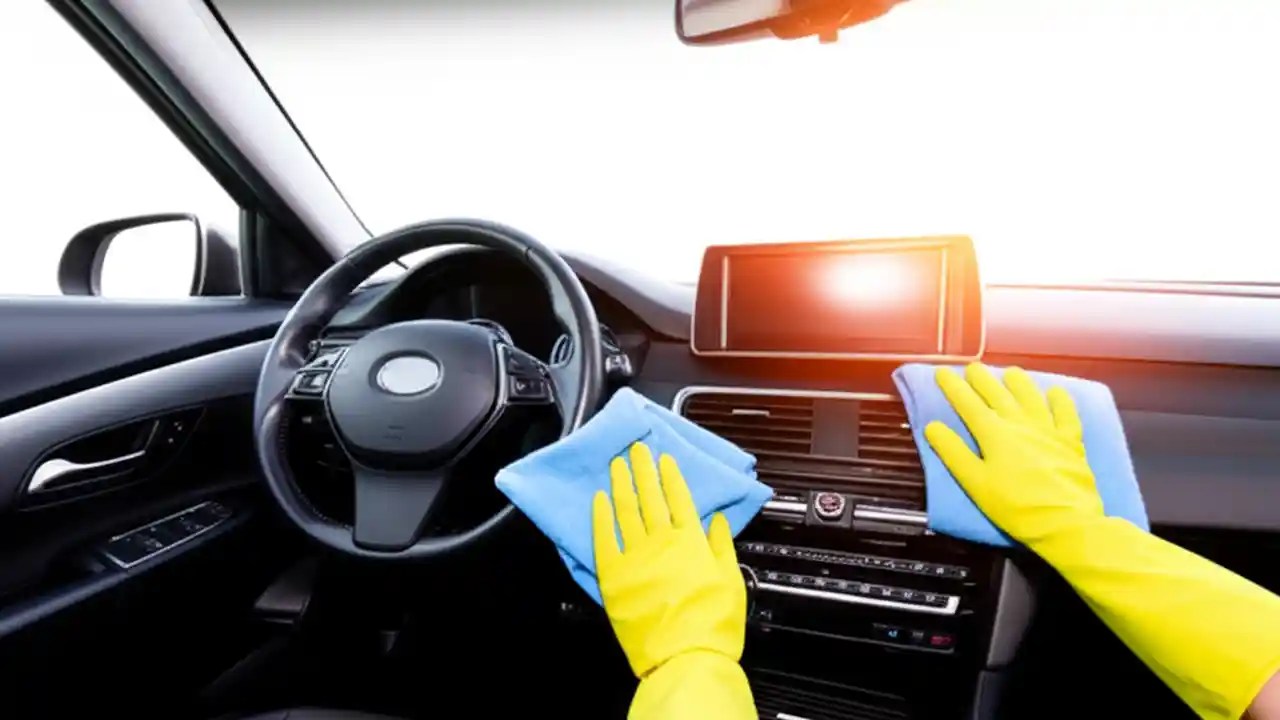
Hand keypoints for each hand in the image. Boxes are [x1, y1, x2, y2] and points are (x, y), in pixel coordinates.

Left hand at [592, 442, 745, 677]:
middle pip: (650, 497)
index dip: (671, 476)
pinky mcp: (613, 576)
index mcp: (691, 542)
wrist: (685, 659)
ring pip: (625, 511)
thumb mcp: (732, 581)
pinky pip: (604, 539)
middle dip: (643, 470)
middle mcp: (661, 542)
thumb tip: (718, 521)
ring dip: (620, 485)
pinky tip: (598, 500)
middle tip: (635, 449)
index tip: (664, 458)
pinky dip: (601, 517)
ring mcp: (635, 557)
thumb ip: (722, 547)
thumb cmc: (713, 625)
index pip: (679, 498)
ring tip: (616, 465)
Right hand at [924, 364, 1103, 547]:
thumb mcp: (975, 483)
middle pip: (998, 395)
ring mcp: (1048, 431)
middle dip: (982, 379)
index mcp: (994, 434)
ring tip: (1010, 371)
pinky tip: (1055, 391)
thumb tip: (933, 426)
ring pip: (1030, 397)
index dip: (953, 387)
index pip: (968, 404)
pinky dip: (1060, 400)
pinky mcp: (1071, 442)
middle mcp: (1020, 424)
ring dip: (1018, 382)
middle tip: (972, 367)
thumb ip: (953, 452)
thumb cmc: (1015, 506)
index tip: (942, 372)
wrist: (1065, 521)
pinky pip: (1066, 414)